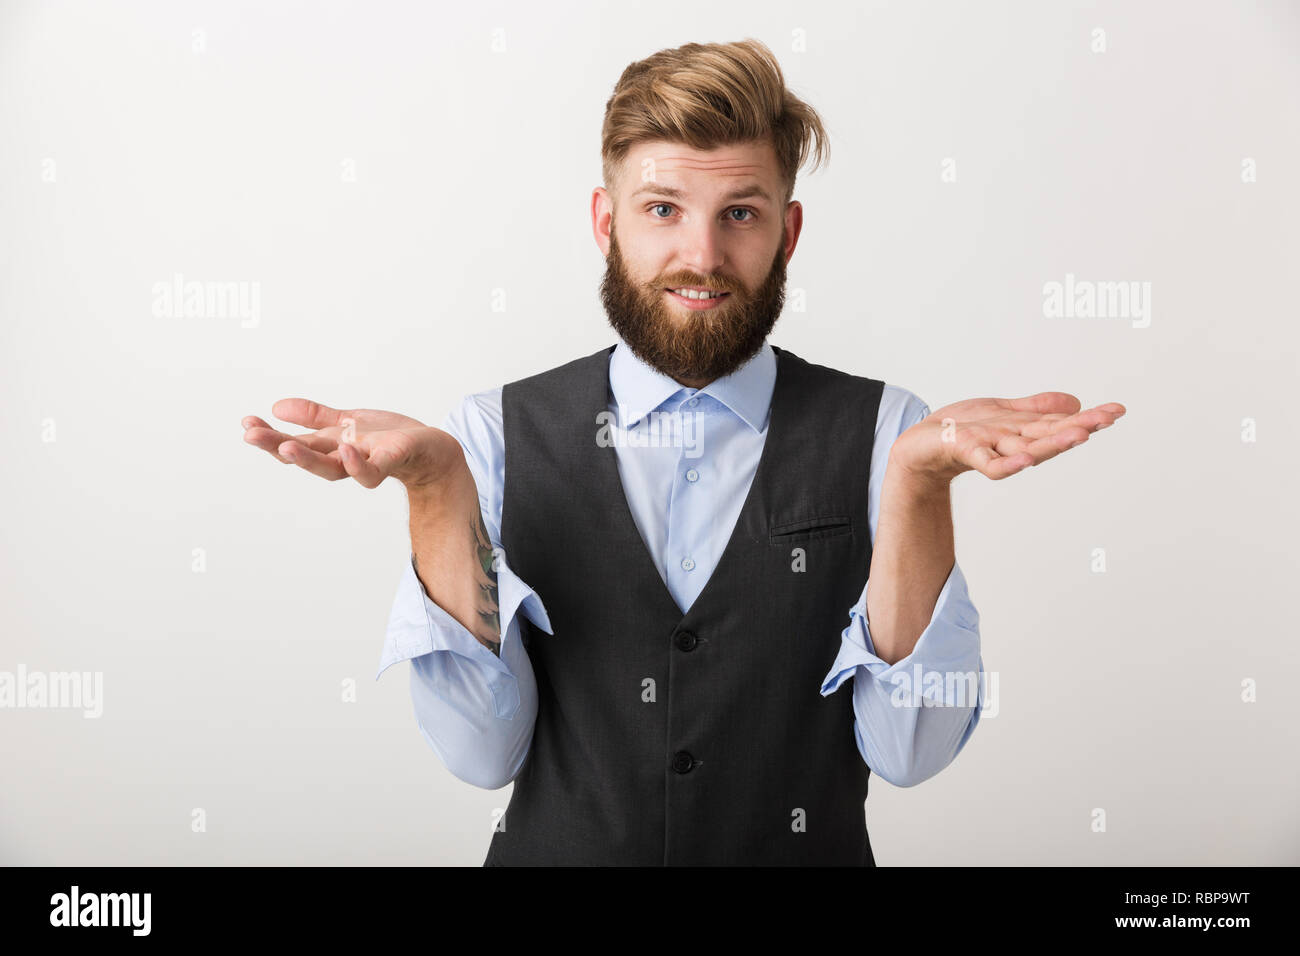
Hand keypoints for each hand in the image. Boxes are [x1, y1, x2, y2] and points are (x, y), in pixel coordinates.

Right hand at [241, 399, 464, 488]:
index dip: (268, 437)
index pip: (293, 444)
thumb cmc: (389, 439)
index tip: (245, 424)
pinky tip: (346, 451)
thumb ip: (315, 417)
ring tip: (286, 445)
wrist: (432, 451)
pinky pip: (373, 470)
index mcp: (331, 447)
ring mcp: (366, 462)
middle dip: (276, 447)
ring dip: (308, 459)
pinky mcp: (392, 460)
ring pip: (333, 468)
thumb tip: (277, 408)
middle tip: (250, 436)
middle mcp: (343, 458)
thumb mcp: (347, 422)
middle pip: (305, 457)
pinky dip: (359, 465)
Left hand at [889, 392, 1125, 482]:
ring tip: (1079, 435)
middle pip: (1051, 436)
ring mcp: (991, 449)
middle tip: (1108, 420)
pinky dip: (1007, 463)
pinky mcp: (967, 454)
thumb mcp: (1003, 412)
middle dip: (1080, 428)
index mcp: (1023, 431)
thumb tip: (1076, 402)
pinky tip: (1024, 460)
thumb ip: (1037, 409)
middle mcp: (1012, 442)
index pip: (1061, 423)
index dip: (1089, 417)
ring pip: (1027, 449)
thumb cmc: (960, 430)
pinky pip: (990, 464)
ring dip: (1052, 444)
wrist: (920, 446)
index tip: (1118, 410)